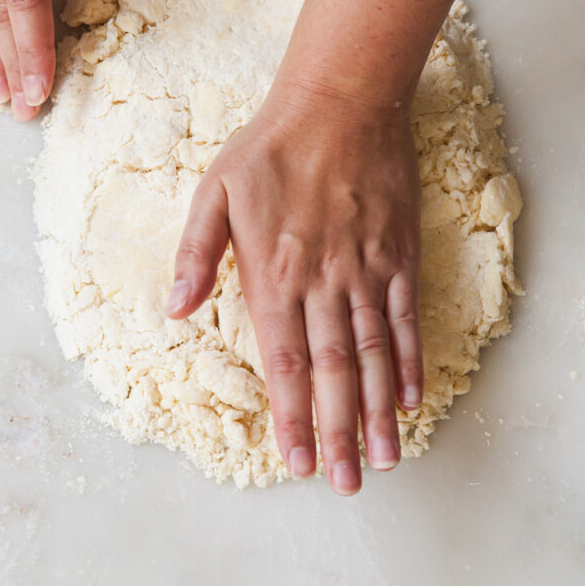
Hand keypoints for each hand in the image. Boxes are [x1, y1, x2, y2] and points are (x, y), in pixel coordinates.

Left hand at [167, 80, 423, 495]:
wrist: (339, 103)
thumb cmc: (270, 148)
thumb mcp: (214, 191)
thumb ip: (195, 253)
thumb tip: (174, 309)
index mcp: (273, 272)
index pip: (282, 361)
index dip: (291, 415)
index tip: (297, 460)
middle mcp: (322, 282)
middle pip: (333, 371)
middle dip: (338, 431)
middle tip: (344, 482)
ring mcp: (365, 271)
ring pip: (374, 354)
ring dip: (379, 411)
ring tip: (385, 459)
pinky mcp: (398, 255)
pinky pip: (406, 318)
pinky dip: (410, 360)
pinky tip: (411, 396)